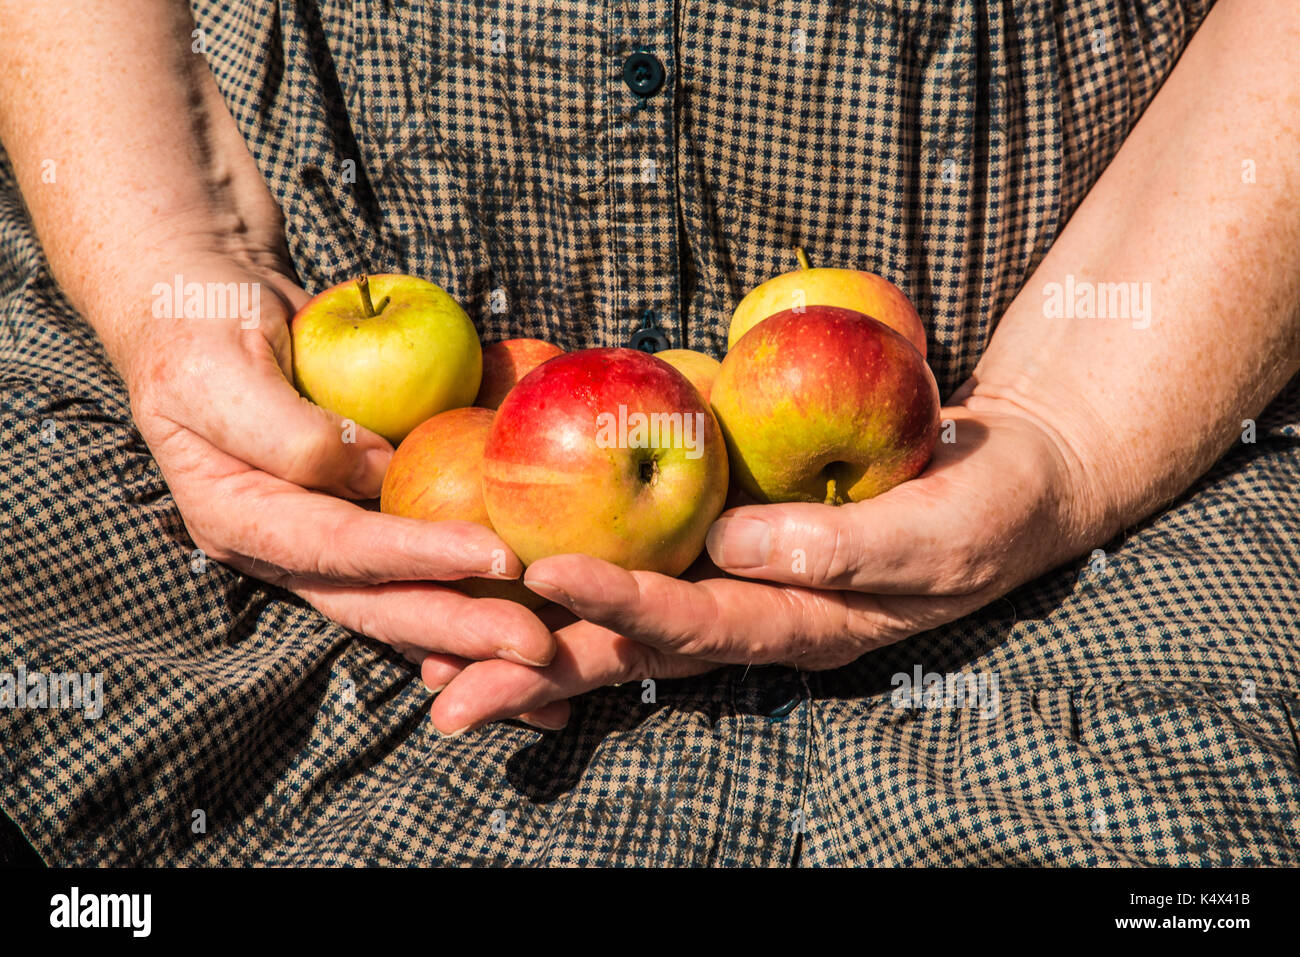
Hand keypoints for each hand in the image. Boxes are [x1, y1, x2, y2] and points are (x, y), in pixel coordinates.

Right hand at [108, 242, 558, 709]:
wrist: (208, 303)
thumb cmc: (201, 324)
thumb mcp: (220, 366)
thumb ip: (286, 429)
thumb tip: (375, 475)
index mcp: (237, 519)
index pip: (338, 548)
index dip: (417, 558)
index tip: (498, 559)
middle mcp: (283, 548)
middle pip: (379, 601)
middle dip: (460, 628)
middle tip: (539, 649)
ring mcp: (325, 541)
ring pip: (403, 600)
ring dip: (472, 633)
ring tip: (545, 663)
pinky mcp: (362, 520)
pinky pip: (419, 562)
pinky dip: (471, 590)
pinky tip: (530, 610)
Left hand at [423, 399, 1101, 732]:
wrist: (1008, 476)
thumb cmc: (991, 506)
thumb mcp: (941, 528)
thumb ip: (848, 547)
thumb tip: (734, 545)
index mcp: (805, 624)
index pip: (701, 624)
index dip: (625, 606)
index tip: (547, 578)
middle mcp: (756, 614)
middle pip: (635, 646)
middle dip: (542, 668)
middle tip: (446, 691)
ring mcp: (737, 580)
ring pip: (624, 615)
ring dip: (537, 634)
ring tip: (445, 650)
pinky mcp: (730, 540)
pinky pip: (646, 560)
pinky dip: (582, 566)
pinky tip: (516, 568)